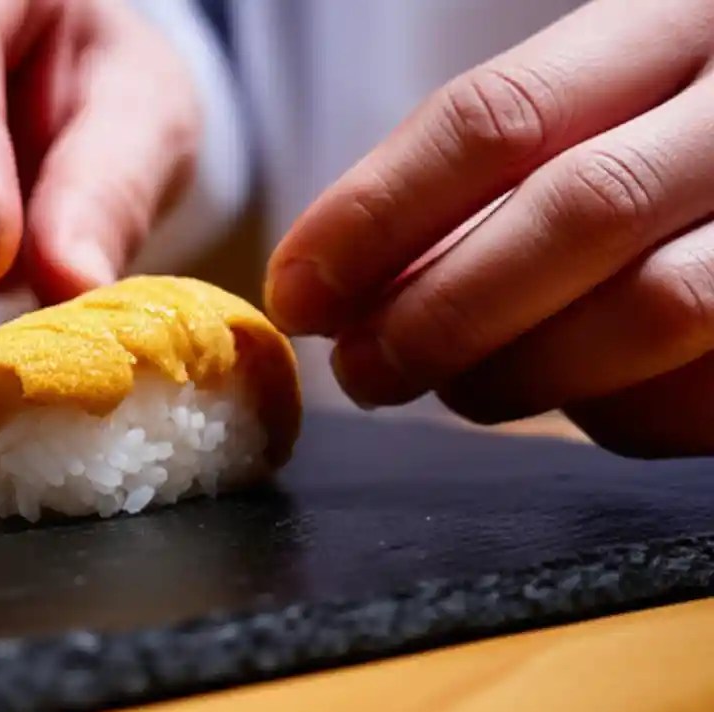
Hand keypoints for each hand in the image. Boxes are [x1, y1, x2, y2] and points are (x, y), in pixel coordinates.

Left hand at [264, 0, 713, 456]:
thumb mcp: (601, 106)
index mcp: (676, 24)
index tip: (297, 291)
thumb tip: (336, 282)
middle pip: (574, 213)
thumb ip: (494, 171)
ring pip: (651, 311)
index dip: (375, 212)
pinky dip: (617, 413)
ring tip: (453, 388)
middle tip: (361, 369)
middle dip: (440, 310)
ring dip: (518, 371)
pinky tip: (579, 397)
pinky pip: (703, 394)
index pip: (497, 116)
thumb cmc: (682, 133)